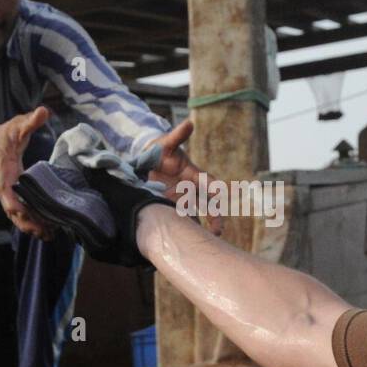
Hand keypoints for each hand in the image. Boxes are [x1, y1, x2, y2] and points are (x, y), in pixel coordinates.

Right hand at [0, 107, 57, 240]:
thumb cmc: (3, 135)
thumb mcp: (16, 126)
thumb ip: (30, 120)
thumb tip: (43, 111)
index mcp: (6, 175)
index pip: (10, 196)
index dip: (19, 207)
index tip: (32, 216)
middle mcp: (4, 189)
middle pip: (15, 213)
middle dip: (30, 224)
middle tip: (49, 233)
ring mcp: (5, 195)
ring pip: (16, 216)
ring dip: (30, 227)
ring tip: (49, 236)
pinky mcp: (8, 196)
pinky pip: (17, 213)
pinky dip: (28, 222)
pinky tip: (42, 229)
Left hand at [142, 118, 224, 235]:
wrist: (144, 161)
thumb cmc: (158, 150)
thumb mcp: (166, 143)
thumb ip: (177, 136)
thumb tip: (189, 123)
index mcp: (193, 174)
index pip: (209, 183)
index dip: (216, 189)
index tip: (223, 196)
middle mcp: (191, 188)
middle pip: (209, 204)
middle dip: (215, 217)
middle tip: (218, 230)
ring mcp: (182, 199)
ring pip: (197, 215)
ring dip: (203, 227)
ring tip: (207, 241)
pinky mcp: (172, 207)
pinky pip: (182, 220)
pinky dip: (187, 230)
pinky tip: (188, 243)